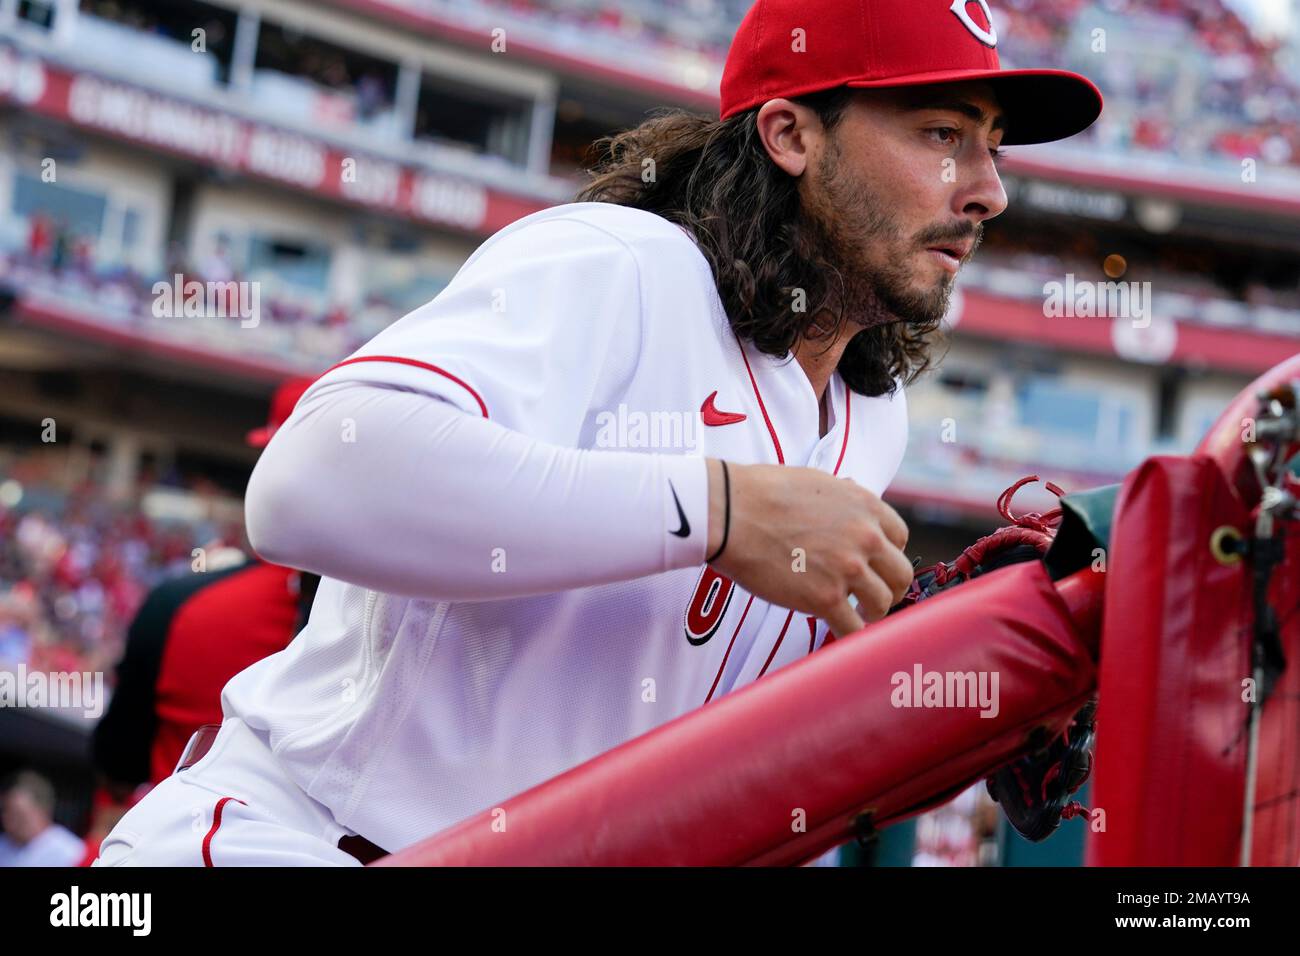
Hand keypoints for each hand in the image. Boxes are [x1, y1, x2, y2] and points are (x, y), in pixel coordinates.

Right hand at [705, 459, 911, 637]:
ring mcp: (848, 569)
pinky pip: (855, 629)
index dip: (886, 555)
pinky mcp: (825, 598)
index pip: (899, 538)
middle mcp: (865, 536)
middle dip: (889, 587)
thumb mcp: (817, 481)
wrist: (730, 512)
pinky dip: (851, 635)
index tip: (874, 566)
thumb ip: (843, 500)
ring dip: (871, 613)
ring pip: (882, 603)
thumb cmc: (761, 493)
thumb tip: (851, 511)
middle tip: (872, 597)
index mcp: (865, 506)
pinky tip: (839, 631)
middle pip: (899, 574)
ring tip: (855, 616)